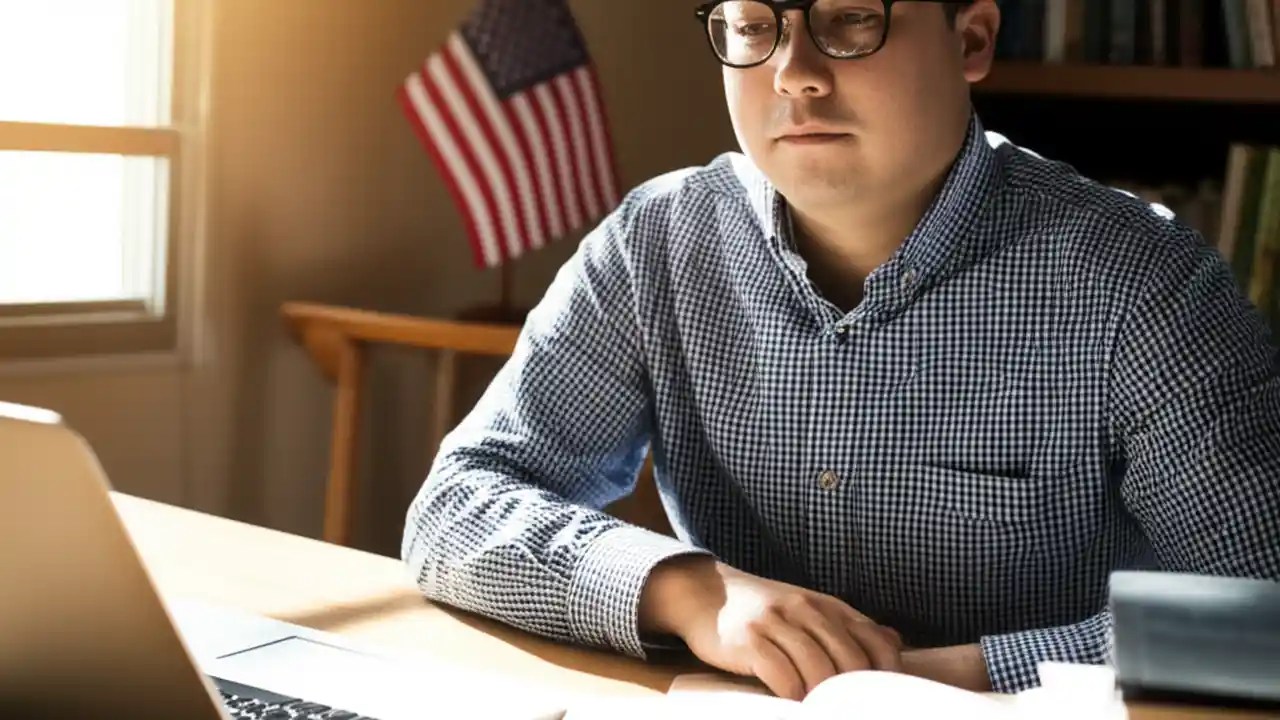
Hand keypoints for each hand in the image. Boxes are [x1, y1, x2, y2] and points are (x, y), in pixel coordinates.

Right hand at [639, 555, 904, 699]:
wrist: (706, 594)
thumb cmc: (764, 611)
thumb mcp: (810, 609)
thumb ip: (848, 627)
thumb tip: (895, 644)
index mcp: (828, 606)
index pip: (875, 641)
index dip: (887, 674)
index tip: (884, 698)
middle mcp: (805, 609)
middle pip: (849, 660)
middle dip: (855, 693)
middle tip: (850, 711)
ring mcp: (775, 622)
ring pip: (817, 669)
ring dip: (823, 698)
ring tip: (822, 711)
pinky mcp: (747, 639)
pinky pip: (780, 673)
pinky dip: (791, 694)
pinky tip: (792, 703)